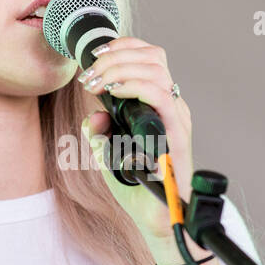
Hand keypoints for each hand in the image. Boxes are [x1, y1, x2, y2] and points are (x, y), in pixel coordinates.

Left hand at [78, 36, 193, 243]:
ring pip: (155, 69)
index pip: (149, 58)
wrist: (156, 216)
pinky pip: (159, 95)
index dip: (124, 47)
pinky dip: (133, 85)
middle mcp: (171, 106)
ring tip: (95, 82)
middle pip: (153, 56)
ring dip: (119, 68)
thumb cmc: (137, 187)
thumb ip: (99, 134)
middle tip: (88, 74)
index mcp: (159, 105)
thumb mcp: (107, 155)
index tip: (94, 56)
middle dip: (116, 56)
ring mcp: (176, 116)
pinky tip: (113, 92)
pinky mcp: (176, 131)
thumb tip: (93, 116)